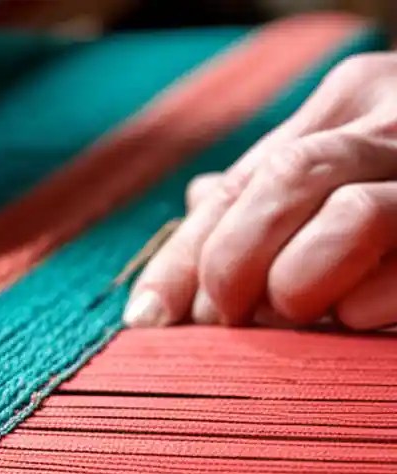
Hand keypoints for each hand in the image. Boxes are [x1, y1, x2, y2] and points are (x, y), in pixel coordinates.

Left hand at [126, 52, 396, 331]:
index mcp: (347, 106)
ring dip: (301, 278)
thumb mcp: (342, 173)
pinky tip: (358, 320)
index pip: (239, 182)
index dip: (183, 257)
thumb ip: (273, 193)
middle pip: (288, 180)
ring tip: (297, 313)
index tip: (147, 320)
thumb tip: (193, 208)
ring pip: (353, 211)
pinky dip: (375, 302)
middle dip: (233, 260)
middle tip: (226, 318)